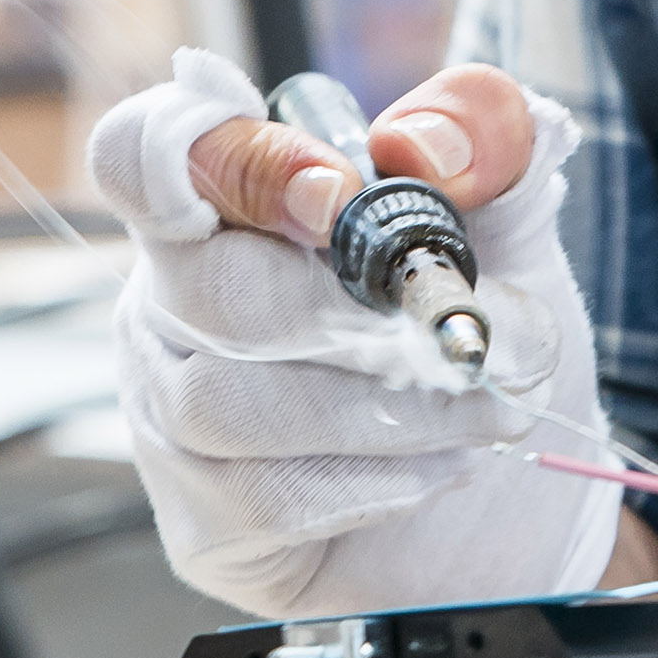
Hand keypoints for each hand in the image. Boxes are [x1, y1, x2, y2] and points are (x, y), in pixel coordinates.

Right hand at [84, 52, 616, 616]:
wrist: (512, 505)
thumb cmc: (478, 338)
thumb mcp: (508, 219)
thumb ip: (485, 139)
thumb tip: (426, 142)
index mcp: (228, 200)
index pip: (145, 149)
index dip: (227, 163)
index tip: (339, 196)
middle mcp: (172, 298)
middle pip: (208, 289)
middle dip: (358, 323)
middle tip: (471, 345)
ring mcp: (170, 412)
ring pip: (228, 402)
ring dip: (382, 411)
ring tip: (480, 413)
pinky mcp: (199, 518)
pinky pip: (260, 496)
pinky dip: (371, 483)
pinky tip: (434, 469)